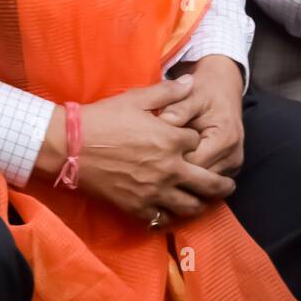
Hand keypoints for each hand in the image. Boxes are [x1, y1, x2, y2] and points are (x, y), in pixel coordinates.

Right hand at [35, 76, 235, 223]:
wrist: (70, 147)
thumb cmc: (104, 118)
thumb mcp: (138, 98)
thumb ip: (169, 92)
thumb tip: (191, 82)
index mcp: (172, 140)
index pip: (198, 143)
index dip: (196, 141)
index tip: (191, 141)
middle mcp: (169, 169)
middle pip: (207, 182)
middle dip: (222, 185)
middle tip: (229, 186)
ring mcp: (154, 191)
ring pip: (189, 206)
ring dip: (201, 204)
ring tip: (207, 203)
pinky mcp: (136, 207)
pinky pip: (162, 218)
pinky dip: (171, 217)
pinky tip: (173, 213)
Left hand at [160, 54, 245, 176]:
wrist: (224, 87)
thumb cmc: (205, 91)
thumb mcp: (191, 95)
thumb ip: (177, 108)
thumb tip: (163, 121)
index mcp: (225, 138)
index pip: (192, 164)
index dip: (169, 161)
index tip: (150, 155)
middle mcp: (233, 155)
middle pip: (198, 180)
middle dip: (174, 175)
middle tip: (151, 167)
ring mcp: (233, 165)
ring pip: (202, 187)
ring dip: (183, 180)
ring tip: (160, 171)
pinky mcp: (229, 169)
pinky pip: (207, 184)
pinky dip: (191, 180)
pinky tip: (174, 173)